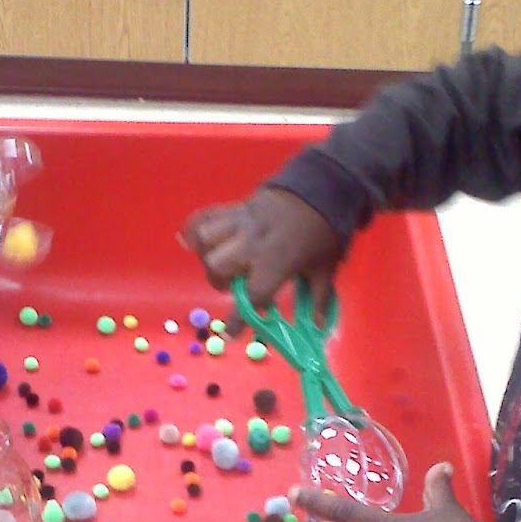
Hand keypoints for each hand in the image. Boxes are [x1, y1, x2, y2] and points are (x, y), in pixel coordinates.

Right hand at [179, 186, 342, 325]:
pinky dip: (195, 230)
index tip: (230, 333)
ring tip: (221, 260)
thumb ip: (318, 299)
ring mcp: (240, 222)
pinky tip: (196, 241)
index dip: (239, 319)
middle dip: (220, 281)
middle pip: (216, 266)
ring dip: (208, 255)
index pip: (252, 295)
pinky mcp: (234, 207)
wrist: (321, 187)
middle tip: (234, 283)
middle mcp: (252, 242)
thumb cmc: (324, 233)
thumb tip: (319, 328)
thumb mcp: (325, 268)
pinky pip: (203, 217)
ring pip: (205, 240)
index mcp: (276, 260)